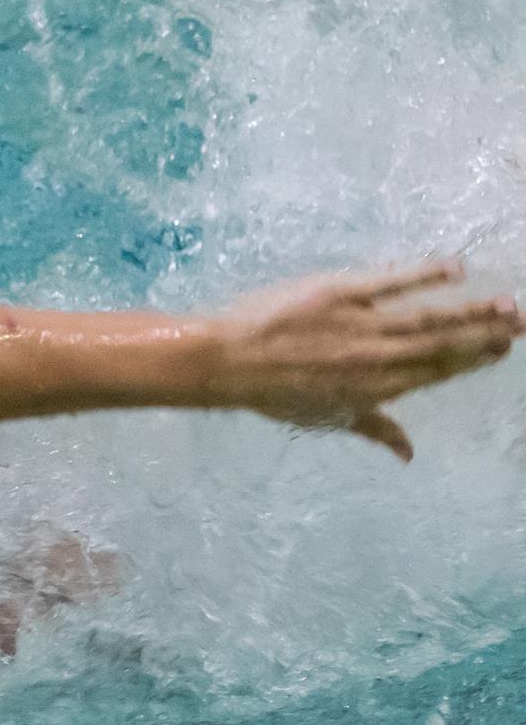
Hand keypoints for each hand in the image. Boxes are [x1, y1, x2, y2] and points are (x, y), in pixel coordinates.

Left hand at [196, 261, 522, 459]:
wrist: (228, 361)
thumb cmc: (273, 391)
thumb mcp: (325, 418)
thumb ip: (374, 430)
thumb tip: (409, 455)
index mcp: (374, 390)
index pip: (434, 373)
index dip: (471, 361)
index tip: (501, 349)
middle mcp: (376, 359)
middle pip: (442, 345)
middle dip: (485, 334)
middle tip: (521, 322)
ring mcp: (361, 325)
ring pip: (429, 317)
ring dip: (471, 311)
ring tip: (506, 304)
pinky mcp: (340, 293)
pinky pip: (392, 282)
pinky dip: (425, 274)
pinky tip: (456, 269)